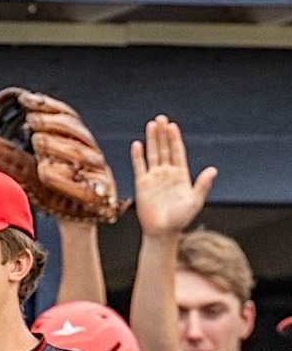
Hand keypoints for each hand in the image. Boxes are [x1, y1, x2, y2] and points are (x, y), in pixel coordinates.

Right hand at [130, 115, 216, 237]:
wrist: (162, 231)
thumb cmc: (181, 219)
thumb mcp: (195, 201)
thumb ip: (202, 185)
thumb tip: (213, 170)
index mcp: (181, 175)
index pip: (177, 152)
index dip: (175, 139)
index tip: (172, 126)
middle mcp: (167, 173)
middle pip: (165, 149)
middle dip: (162, 134)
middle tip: (160, 118)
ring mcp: (154, 178)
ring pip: (153, 154)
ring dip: (151, 140)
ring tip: (151, 125)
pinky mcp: (142, 184)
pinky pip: (139, 167)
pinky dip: (137, 155)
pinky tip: (137, 144)